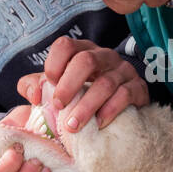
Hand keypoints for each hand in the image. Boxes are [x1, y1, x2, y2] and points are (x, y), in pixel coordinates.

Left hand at [16, 36, 147, 133]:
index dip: (54, 64)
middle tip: (58, 107)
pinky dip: (110, 110)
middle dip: (69, 85)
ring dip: (87, 106)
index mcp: (82, 50)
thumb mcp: (58, 88)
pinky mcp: (138, 88)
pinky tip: (98, 124)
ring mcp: (123, 70)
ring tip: (73, 126)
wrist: (121, 110)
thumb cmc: (83, 96)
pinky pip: (125, 95)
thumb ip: (37, 86)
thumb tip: (34, 94)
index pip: (65, 45)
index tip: (49, 86)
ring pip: (106, 83)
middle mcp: (104, 56)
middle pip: (86, 60)